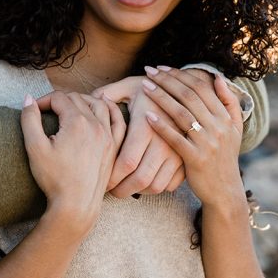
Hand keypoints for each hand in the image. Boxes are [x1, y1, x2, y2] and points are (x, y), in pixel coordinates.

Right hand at [22, 92, 121, 232]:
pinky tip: (103, 108)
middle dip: (61, 100)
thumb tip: (28, 99)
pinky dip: (110, 110)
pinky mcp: (114, 147)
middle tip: (48, 110)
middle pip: (78, 98)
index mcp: (76, 122)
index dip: (43, 100)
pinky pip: (117, 121)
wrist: (76, 205)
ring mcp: (108, 136)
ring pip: (99, 104)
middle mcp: (96, 125)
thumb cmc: (54, 179)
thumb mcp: (34, 148)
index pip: (59, 98)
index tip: (34, 110)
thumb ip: (29, 119)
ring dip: (84, 100)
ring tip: (72, 106)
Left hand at [92, 76, 185, 196]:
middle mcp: (164, 142)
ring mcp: (178, 152)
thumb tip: (86, 100)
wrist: (191, 90)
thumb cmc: (155, 89)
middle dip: (122, 190)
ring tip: (125, 187)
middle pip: (140, 179)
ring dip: (138, 191)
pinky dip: (156, 188)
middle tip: (110, 191)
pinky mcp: (187, 159)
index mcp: (146, 126)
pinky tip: (144, 182)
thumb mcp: (130, 86)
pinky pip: (171, 184)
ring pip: (156, 185)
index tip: (102, 180)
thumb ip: (107, 93)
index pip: (126, 163)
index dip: (112, 177)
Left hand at [141, 68, 244, 207]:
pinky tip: (146, 115)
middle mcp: (218, 127)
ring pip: (181, 113)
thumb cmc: (224, 157)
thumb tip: (217, 77)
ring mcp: (207, 143)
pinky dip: (161, 126)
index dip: (180, 74)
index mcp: (225, 116)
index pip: (202, 87)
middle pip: (189, 96)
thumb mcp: (234, 129)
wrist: (225, 191)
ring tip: (144, 86)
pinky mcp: (196, 159)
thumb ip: (229, 102)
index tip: (162, 68)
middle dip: (167, 80)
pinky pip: (176, 139)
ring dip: (161, 97)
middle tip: (149, 71)